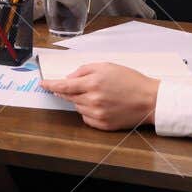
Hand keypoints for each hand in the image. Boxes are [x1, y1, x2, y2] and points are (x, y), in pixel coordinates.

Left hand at [40, 63, 159, 130]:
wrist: (149, 100)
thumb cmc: (130, 80)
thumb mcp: (106, 66)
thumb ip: (84, 70)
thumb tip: (68, 78)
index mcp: (92, 82)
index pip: (63, 86)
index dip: (51, 85)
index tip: (42, 84)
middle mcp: (93, 99)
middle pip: (69, 97)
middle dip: (69, 91)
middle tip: (82, 86)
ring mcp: (97, 114)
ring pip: (77, 107)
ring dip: (81, 100)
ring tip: (99, 95)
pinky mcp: (103, 125)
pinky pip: (86, 118)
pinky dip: (88, 111)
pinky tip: (102, 105)